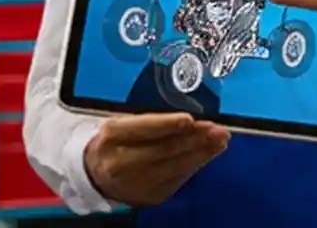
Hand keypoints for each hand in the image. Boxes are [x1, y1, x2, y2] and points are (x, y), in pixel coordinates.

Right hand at [84, 113, 229, 206]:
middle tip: (216, 129)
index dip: (168, 125)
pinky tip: (207, 153)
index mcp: (112, 137)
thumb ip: (153, 123)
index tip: (190, 119)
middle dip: (195, 138)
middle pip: (165, 149)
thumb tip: (189, 122)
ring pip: (176, 166)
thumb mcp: (124, 124)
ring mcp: (137, 183)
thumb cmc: (116, 143)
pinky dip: (195, 164)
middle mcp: (122, 163)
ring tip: (220, 140)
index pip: (144, 129)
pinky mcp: (151, 196)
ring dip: (202, 152)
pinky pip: (179, 178)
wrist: (96, 175)